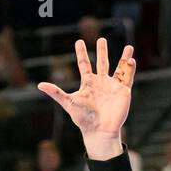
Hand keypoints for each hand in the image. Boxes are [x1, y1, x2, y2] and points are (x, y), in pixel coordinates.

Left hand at [37, 39, 135, 160]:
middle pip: (102, 63)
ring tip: (129, 47)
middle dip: (102, 51)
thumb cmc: (83, 119)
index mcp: (88, 84)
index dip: (81, 53)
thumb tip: (39, 85)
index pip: (84, 65)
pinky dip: (130, 69)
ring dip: (124, 58)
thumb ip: (56, 93)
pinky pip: (128, 77)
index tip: (79, 41)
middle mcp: (100, 83)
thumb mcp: (68, 103)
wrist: (99, 131)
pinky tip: (131, 60)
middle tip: (101, 39)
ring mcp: (112, 87)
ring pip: (119, 68)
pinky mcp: (123, 92)